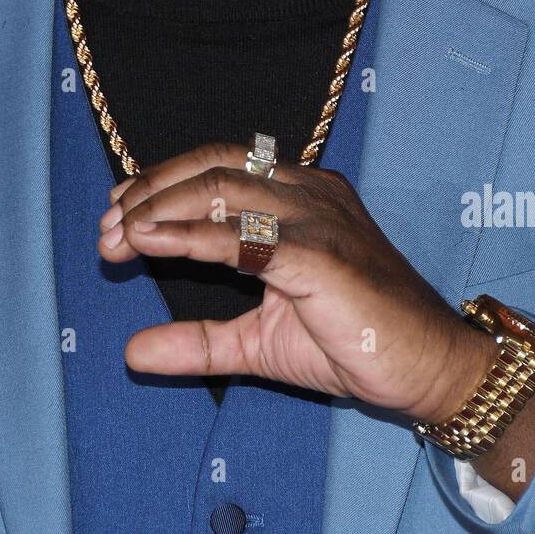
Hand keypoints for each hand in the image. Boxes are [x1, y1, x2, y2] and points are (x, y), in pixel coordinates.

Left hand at [98, 142, 498, 421]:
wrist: (429, 368)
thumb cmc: (354, 343)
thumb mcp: (260, 342)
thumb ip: (199, 341)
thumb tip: (131, 351)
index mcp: (301, 196)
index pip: (220, 165)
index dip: (163, 181)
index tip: (116, 212)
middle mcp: (309, 193)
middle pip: (214, 167)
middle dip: (151, 192)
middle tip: (105, 228)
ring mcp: (317, 219)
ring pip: (223, 189)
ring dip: (159, 209)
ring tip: (118, 236)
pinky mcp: (321, 256)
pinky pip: (243, 237)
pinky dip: (188, 236)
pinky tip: (149, 244)